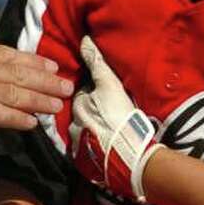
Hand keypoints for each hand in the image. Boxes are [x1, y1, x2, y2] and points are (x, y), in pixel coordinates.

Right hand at [0, 37, 70, 129]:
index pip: (6, 55)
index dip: (31, 61)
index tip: (50, 65)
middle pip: (17, 74)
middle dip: (45, 80)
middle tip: (67, 85)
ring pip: (14, 93)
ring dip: (39, 100)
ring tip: (59, 105)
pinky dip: (18, 118)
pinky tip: (33, 123)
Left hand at [69, 36, 162, 201]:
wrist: (131, 157)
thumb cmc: (120, 117)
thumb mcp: (111, 85)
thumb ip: (97, 64)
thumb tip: (84, 41)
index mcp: (78, 106)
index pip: (81, 92)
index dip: (92, 89)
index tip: (103, 90)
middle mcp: (73, 125)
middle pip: (81, 112)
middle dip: (90, 109)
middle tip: (108, 110)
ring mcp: (79, 146)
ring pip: (83, 131)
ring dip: (92, 128)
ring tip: (109, 128)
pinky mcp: (86, 163)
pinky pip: (88, 151)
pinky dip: (94, 146)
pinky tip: (108, 145)